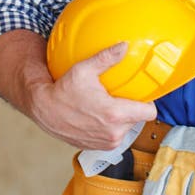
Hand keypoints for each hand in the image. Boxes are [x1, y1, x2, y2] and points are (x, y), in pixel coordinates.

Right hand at [30, 42, 156, 149]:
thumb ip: (107, 57)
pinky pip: (113, 136)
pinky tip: (100, 116)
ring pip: (126, 128)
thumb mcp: (84, 69)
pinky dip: (110, 127)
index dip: (148, 102)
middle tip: (121, 96)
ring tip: (110, 105)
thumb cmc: (62, 91)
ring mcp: (106, 143)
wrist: (44, 110)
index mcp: (115, 115)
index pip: (150, 112)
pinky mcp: (99, 147)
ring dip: (121, 119)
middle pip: (138, 119)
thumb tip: (124, 46)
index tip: (143, 94)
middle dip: (132, 109)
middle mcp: (113, 133)